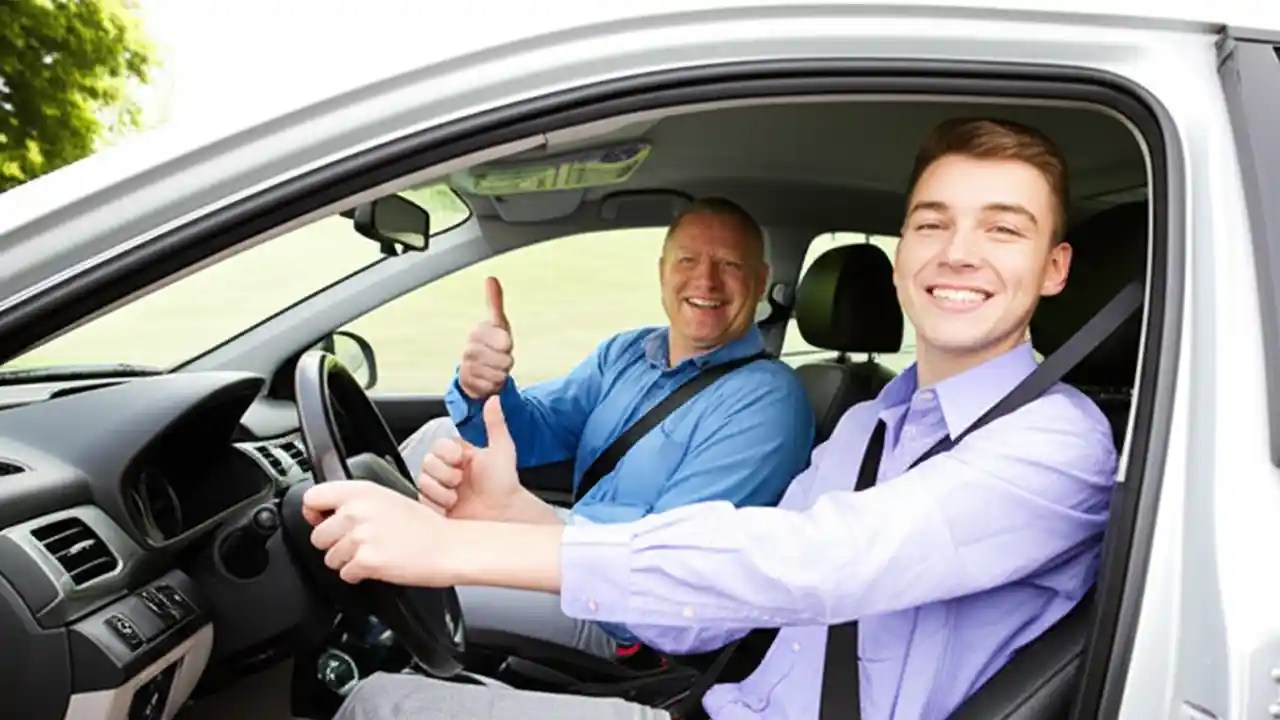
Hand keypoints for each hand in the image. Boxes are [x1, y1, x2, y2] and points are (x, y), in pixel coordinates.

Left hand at [303, 480, 456, 586]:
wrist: (449, 547)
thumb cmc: (425, 526)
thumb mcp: (388, 498)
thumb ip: (356, 502)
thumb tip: (324, 514)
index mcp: (362, 490)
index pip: (312, 497)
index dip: (314, 513)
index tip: (322, 520)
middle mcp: (357, 510)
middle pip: (317, 535)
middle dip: (334, 544)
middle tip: (359, 544)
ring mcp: (361, 536)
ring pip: (330, 558)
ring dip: (346, 561)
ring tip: (373, 554)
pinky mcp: (366, 561)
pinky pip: (345, 574)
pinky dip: (358, 575)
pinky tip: (378, 566)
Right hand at [418, 396, 523, 520]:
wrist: (504, 515)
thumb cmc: (504, 485)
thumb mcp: (502, 449)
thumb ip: (495, 424)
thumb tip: (493, 399)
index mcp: (459, 456)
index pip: (438, 446)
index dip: (446, 452)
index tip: (461, 460)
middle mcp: (448, 472)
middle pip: (426, 462)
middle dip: (444, 473)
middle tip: (460, 481)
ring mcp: (441, 490)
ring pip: (422, 482)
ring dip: (440, 490)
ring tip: (457, 497)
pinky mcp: (436, 509)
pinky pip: (422, 502)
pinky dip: (435, 505)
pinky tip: (450, 508)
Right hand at [457, 277, 513, 398]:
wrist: (477, 368)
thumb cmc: (491, 343)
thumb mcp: (497, 323)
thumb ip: (494, 301)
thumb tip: (490, 278)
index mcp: (478, 332)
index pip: (503, 340)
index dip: (506, 344)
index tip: (505, 344)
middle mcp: (469, 348)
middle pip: (503, 360)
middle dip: (506, 362)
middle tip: (501, 359)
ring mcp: (467, 366)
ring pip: (497, 375)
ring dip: (501, 374)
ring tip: (495, 369)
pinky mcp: (466, 384)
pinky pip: (489, 388)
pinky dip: (493, 386)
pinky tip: (489, 379)